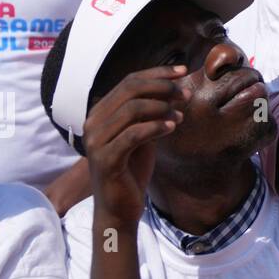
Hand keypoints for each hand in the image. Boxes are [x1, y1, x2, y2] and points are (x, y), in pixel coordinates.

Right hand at [83, 65, 190, 226]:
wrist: (119, 208)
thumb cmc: (132, 168)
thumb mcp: (142, 133)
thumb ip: (150, 111)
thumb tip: (174, 87)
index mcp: (100, 112)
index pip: (130, 81)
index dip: (158, 73)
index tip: (184, 71)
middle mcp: (93, 123)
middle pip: (131, 90)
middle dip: (163, 88)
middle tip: (185, 95)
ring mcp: (96, 141)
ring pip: (132, 109)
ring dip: (162, 108)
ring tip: (180, 116)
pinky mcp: (105, 160)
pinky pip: (133, 135)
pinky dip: (156, 127)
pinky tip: (172, 128)